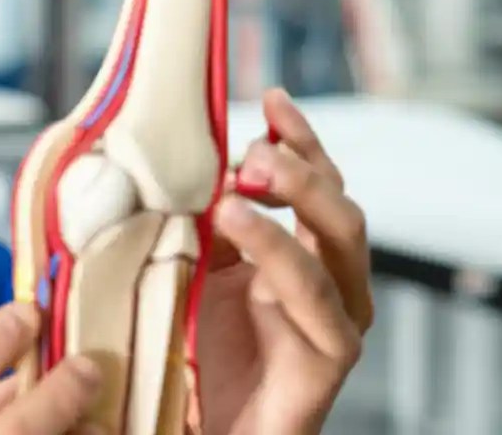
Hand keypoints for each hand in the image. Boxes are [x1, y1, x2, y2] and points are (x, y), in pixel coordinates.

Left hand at [195, 88, 373, 434]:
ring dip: (295, 197)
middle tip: (253, 148)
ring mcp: (333, 322)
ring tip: (243, 176)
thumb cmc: (185, 357)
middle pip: (337, 205)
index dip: (300, 140)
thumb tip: (164, 160)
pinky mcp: (327, 362)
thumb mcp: (183, 270)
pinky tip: (238, 225)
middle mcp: (328, 285)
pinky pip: (317, 298)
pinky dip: (280, 254)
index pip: (313, 185)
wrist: (185, 431)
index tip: (271, 100)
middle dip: (303, 163)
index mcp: (298, 258)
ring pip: (337, 240)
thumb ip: (190, 222)